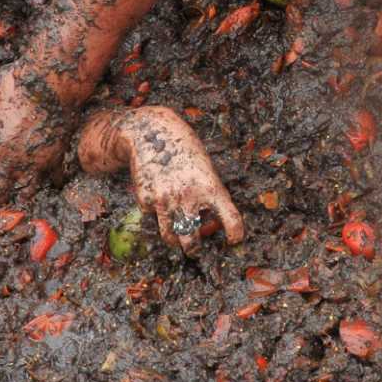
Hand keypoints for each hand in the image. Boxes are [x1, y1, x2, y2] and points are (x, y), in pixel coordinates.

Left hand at [0, 64, 70, 192]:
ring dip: (17, 195)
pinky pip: (52, 181)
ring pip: (22, 194)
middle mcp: (6, 163)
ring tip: (15, 199)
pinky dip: (50, 183)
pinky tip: (48, 183)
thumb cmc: (8, 86)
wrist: (48, 83)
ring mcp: (31, 165)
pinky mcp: (53, 160)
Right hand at [119, 108, 244, 255]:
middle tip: (195, 249)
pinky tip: (158, 195)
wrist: (151, 132)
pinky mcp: (145, 199)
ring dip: (175, 239)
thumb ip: (209, 194)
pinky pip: (152, 216)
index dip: (235, 234)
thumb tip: (208, 222)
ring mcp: (165, 200)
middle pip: (192, 241)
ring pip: (170, 236)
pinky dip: (156, 213)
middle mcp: (188, 197)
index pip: (230, 219)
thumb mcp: (205, 168)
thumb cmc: (184, 150)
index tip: (234, 240)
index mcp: (210, 187)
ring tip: (177, 234)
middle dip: (195, 249)